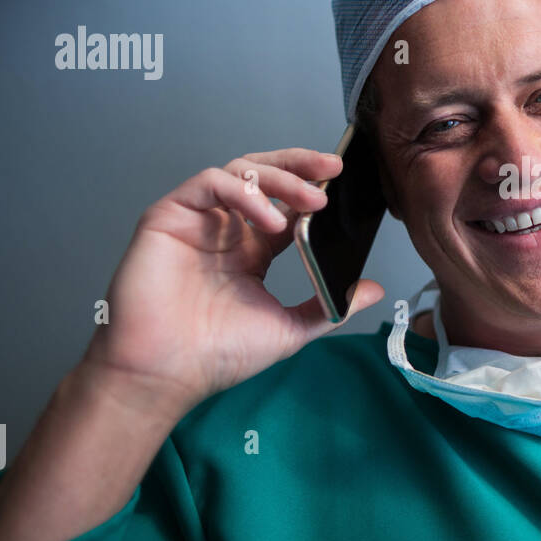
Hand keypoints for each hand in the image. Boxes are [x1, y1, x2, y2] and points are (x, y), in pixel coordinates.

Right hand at [77, 147, 384, 422]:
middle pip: (264, 175)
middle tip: (332, 168)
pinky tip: (270, 221)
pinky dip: (243, 192)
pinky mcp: (169, 217)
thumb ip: (330, 305)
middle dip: (300, 166)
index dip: (313, 189)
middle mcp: (225, 229)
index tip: (345, 185)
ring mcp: (197, 221)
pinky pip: (208, 184)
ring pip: (240, 171)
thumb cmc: (216, 355)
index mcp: (252, 250)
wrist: (166, 374)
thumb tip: (374, 291)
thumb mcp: (289, 328)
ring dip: (280, 178)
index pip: (286, 203)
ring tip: (311, 200)